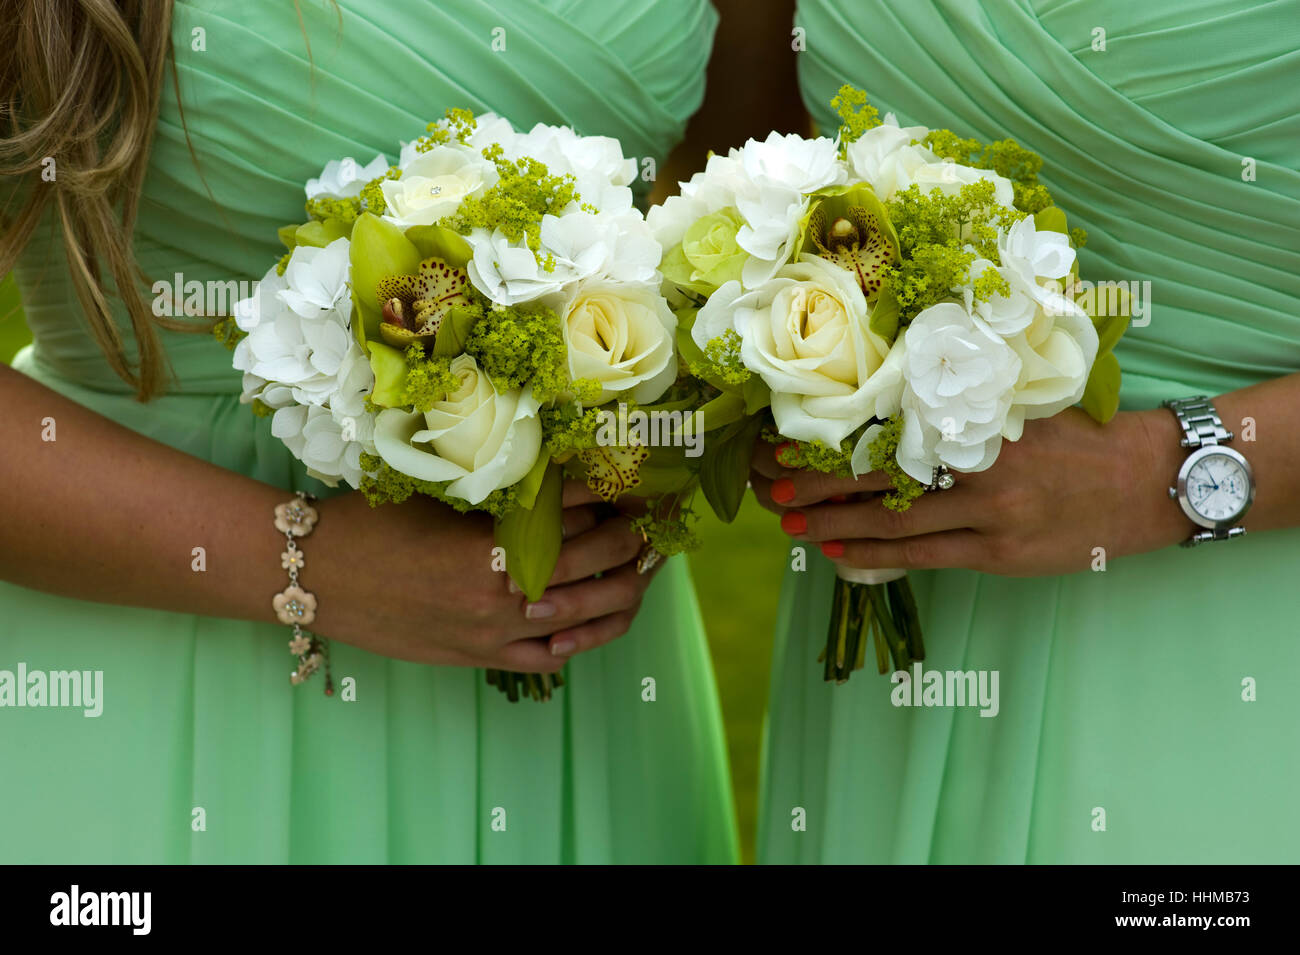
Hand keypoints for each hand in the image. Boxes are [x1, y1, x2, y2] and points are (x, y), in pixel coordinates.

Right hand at [310, 481, 657, 671]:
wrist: (315, 577)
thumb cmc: (371, 525)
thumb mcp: (439, 493)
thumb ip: (503, 490)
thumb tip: (565, 474)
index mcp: (491, 543)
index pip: (576, 511)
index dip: (612, 491)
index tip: (635, 476)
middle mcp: (501, 593)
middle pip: (596, 560)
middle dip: (634, 534)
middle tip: (651, 514)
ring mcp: (494, 632)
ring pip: (589, 615)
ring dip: (626, 585)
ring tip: (645, 563)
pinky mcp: (481, 657)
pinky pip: (552, 657)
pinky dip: (585, 637)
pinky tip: (601, 616)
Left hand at [750, 409, 1190, 575]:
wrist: (1148, 479)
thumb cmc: (1077, 436)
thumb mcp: (1019, 403)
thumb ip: (960, 402)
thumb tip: (890, 399)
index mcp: (977, 416)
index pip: (886, 426)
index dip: (833, 438)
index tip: (787, 441)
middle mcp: (976, 461)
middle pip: (878, 474)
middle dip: (818, 484)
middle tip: (771, 488)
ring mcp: (989, 511)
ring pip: (894, 520)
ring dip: (836, 524)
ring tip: (790, 525)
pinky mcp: (1000, 552)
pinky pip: (924, 556)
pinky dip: (877, 554)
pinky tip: (841, 553)